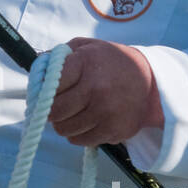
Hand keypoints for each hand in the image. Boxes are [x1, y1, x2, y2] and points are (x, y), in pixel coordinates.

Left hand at [48, 37, 163, 146]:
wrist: (150, 81)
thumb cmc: (110, 62)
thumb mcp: (86, 47)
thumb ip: (59, 56)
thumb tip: (37, 72)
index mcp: (86, 63)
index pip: (50, 84)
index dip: (44, 90)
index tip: (46, 91)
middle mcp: (96, 89)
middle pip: (54, 111)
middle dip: (50, 110)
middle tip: (55, 106)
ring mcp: (106, 112)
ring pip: (64, 129)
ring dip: (63, 123)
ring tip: (72, 113)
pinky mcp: (114, 130)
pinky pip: (80, 140)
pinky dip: (77, 134)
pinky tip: (84, 121)